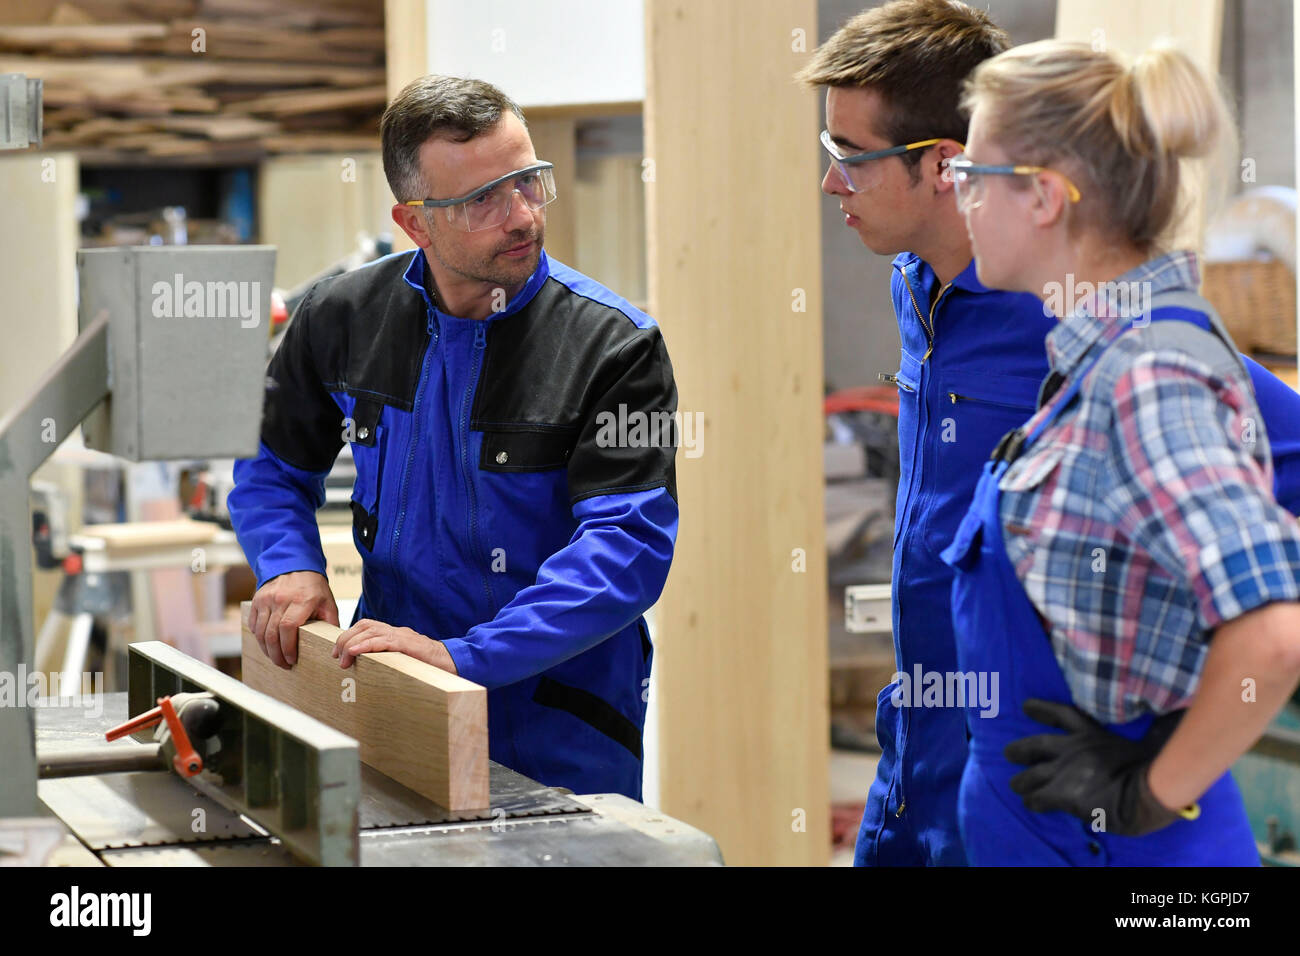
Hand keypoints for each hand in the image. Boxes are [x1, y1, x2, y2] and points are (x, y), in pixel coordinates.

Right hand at [248, 571, 338, 668]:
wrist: (295, 565)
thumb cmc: (314, 588)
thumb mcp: (328, 602)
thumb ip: (330, 623)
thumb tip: (335, 646)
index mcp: (301, 600)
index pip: (288, 627)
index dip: (288, 647)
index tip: (292, 660)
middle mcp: (281, 599)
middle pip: (272, 634)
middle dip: (276, 655)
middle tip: (283, 665)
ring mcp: (266, 599)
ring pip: (260, 631)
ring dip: (266, 649)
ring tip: (275, 658)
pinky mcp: (257, 600)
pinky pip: (254, 624)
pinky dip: (259, 637)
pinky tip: (267, 645)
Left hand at [332, 618, 458, 673]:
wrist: (453, 663)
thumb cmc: (429, 666)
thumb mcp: (404, 662)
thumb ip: (388, 661)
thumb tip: (368, 673)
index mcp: (394, 634)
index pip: (366, 626)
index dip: (349, 635)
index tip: (337, 651)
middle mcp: (396, 631)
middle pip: (364, 626)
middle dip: (345, 639)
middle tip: (336, 656)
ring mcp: (402, 636)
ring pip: (370, 631)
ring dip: (351, 644)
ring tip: (342, 658)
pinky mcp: (407, 644)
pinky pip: (382, 640)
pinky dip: (365, 645)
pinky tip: (354, 652)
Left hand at [1003, 698, 1187, 836]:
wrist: (1149, 790)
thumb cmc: (1153, 769)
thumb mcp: (1137, 744)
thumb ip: (1121, 744)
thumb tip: (1132, 745)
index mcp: (1092, 734)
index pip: (1063, 715)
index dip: (1043, 710)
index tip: (1026, 706)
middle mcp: (1072, 749)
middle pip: (1036, 745)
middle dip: (1019, 749)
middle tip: (1008, 753)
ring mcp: (1065, 771)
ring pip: (1031, 776)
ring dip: (1021, 782)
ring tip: (1016, 786)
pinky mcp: (1063, 793)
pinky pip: (1039, 799)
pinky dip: (1034, 802)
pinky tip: (1031, 804)